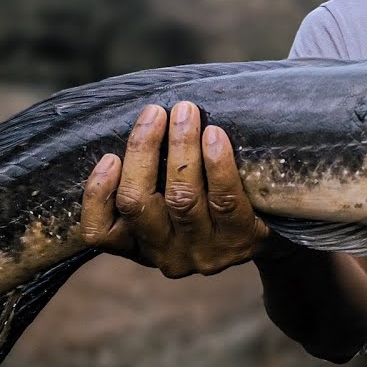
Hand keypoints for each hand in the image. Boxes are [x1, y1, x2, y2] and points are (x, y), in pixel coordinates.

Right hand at [80, 101, 272, 277]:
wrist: (269, 233)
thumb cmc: (207, 204)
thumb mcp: (169, 203)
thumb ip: (149, 179)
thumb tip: (136, 125)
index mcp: (139, 245)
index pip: (99, 233)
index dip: (97, 195)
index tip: (109, 156)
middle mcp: (166, 254)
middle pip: (137, 203)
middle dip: (143, 150)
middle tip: (154, 112)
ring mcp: (203, 251)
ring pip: (181, 197)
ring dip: (180, 147)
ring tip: (185, 112)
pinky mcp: (238, 240)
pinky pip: (224, 199)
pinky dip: (216, 164)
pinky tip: (214, 135)